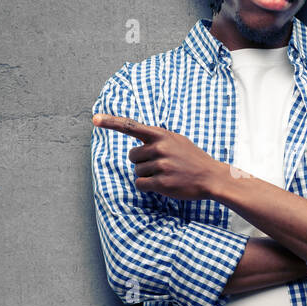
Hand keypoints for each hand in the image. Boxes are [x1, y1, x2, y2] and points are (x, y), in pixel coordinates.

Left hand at [93, 113, 224, 201]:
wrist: (211, 177)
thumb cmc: (192, 158)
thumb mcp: (177, 140)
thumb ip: (158, 137)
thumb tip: (138, 135)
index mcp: (161, 134)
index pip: (130, 126)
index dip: (111, 122)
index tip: (94, 119)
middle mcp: (159, 147)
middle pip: (132, 156)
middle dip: (141, 162)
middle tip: (160, 165)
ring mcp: (160, 165)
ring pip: (137, 171)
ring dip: (147, 175)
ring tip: (166, 174)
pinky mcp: (161, 182)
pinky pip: (140, 184)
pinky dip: (147, 186)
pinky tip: (161, 185)